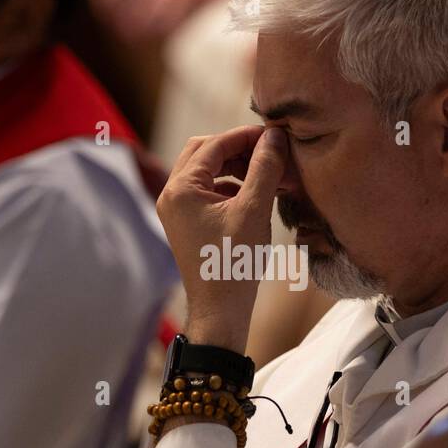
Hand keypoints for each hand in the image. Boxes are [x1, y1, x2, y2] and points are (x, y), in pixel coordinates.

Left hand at [156, 126, 288, 353]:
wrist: (220, 311)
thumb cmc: (234, 264)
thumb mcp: (254, 210)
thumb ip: (264, 168)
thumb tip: (274, 136)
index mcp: (180, 189)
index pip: (214, 145)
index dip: (246, 136)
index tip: (275, 135)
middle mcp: (172, 195)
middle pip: (205, 152)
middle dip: (238, 148)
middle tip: (269, 152)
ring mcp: (177, 210)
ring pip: (207, 171)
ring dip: (236, 167)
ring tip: (268, 174)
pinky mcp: (188, 222)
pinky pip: (208, 191)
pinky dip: (231, 185)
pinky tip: (256, 194)